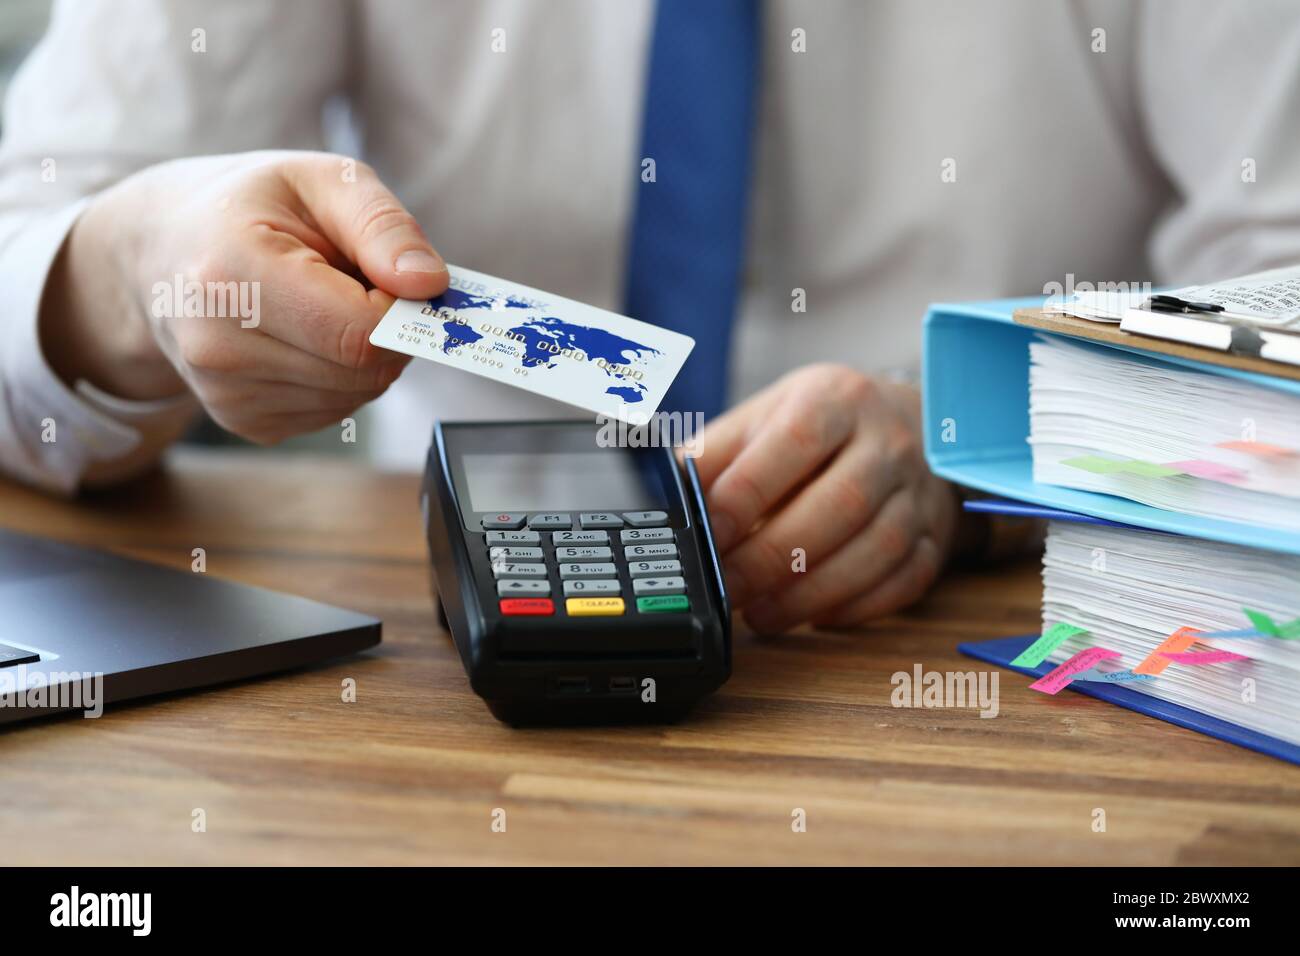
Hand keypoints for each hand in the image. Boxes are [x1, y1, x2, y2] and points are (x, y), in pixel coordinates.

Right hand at [40, 151, 446, 442]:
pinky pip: (334, 411)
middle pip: (364, 372)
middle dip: (388, 332)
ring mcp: (226, 393)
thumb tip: (430, 284)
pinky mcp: (243, 421)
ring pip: (356, 397)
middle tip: (360, 285)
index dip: (400, 310)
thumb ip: (383, 226)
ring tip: (324, 304)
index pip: (360, 333)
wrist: (162, 251)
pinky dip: (340, 376)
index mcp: (232, 273)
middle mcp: (218, 345)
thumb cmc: (249, 207)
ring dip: (365, 355)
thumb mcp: (320, 180)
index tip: (394, 278)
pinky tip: (305, 335)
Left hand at [694, 364, 958, 632]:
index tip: (713, 532)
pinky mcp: (935, 537)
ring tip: (761, 615)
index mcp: (836, 398)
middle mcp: (887, 441)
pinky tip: (816, 616)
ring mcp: (919, 491)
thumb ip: (715, 454)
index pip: (797, 441)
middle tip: (729, 588)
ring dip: (812, 592)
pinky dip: (858, 606)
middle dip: (775, 557)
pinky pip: (906, 580)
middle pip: (841, 504)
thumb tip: (662, 499)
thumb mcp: (765, 418)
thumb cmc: (820, 427)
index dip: (751, 492)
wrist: (908, 426)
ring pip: (877, 549)